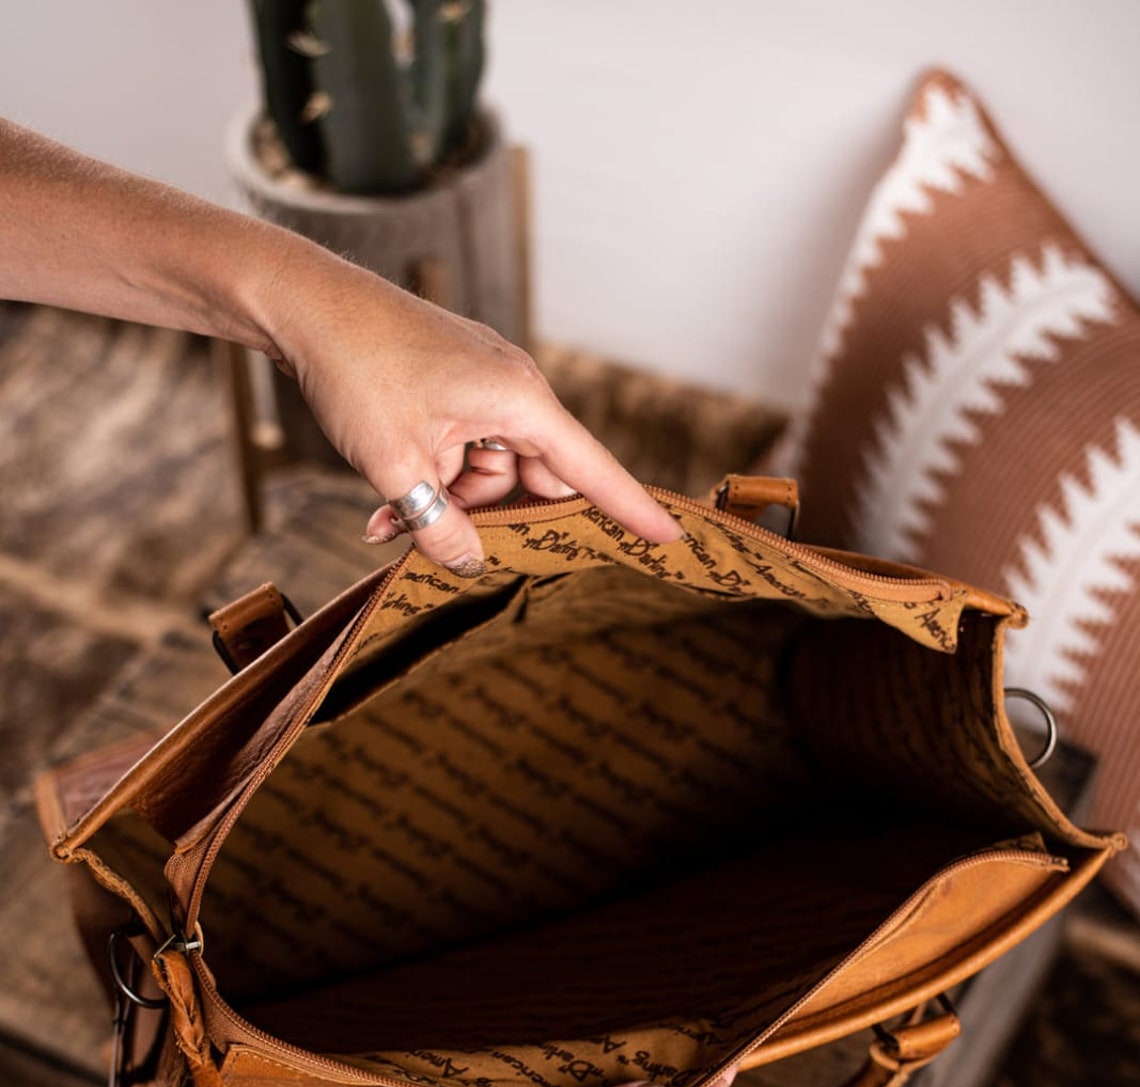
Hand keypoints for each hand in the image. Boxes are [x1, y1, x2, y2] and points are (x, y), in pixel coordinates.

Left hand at [261, 250, 683, 573]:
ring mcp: (483, 387)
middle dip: (495, 521)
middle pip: (537, 481)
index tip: (672, 538)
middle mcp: (513, 390)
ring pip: (491, 474)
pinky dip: (432, 482)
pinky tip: (384, 506)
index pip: (592, 469)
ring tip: (389, 522)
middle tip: (445, 545)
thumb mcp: (393, 465)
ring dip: (448, 506)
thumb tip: (470, 566)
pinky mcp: (453, 388)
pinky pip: (462, 452)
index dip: (631, 510)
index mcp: (520, 400)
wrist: (304, 304)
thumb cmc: (356, 368)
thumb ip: (438, 526)